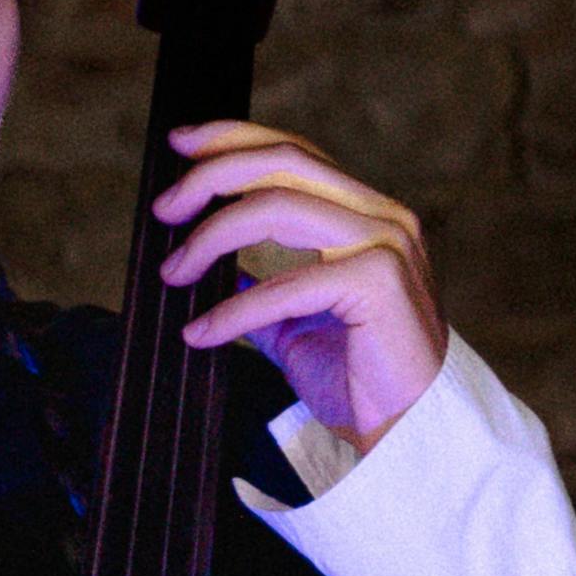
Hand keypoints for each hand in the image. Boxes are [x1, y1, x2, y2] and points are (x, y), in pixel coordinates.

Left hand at [152, 115, 447, 453]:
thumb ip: (264, 289)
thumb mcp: (299, 325)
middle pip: (284, 162)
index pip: (296, 154)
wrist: (410, 435)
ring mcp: (387, 245)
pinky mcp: (381, 283)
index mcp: (369, 216)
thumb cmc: (362, 382)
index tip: (182, 143)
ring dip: (212, 236)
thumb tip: (217, 271)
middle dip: (213, 174)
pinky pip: (286, 285)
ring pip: (278, 206)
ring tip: (174, 273)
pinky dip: (234, 310)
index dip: (234, 139)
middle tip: (165, 209)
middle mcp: (383, 218)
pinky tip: (201, 333)